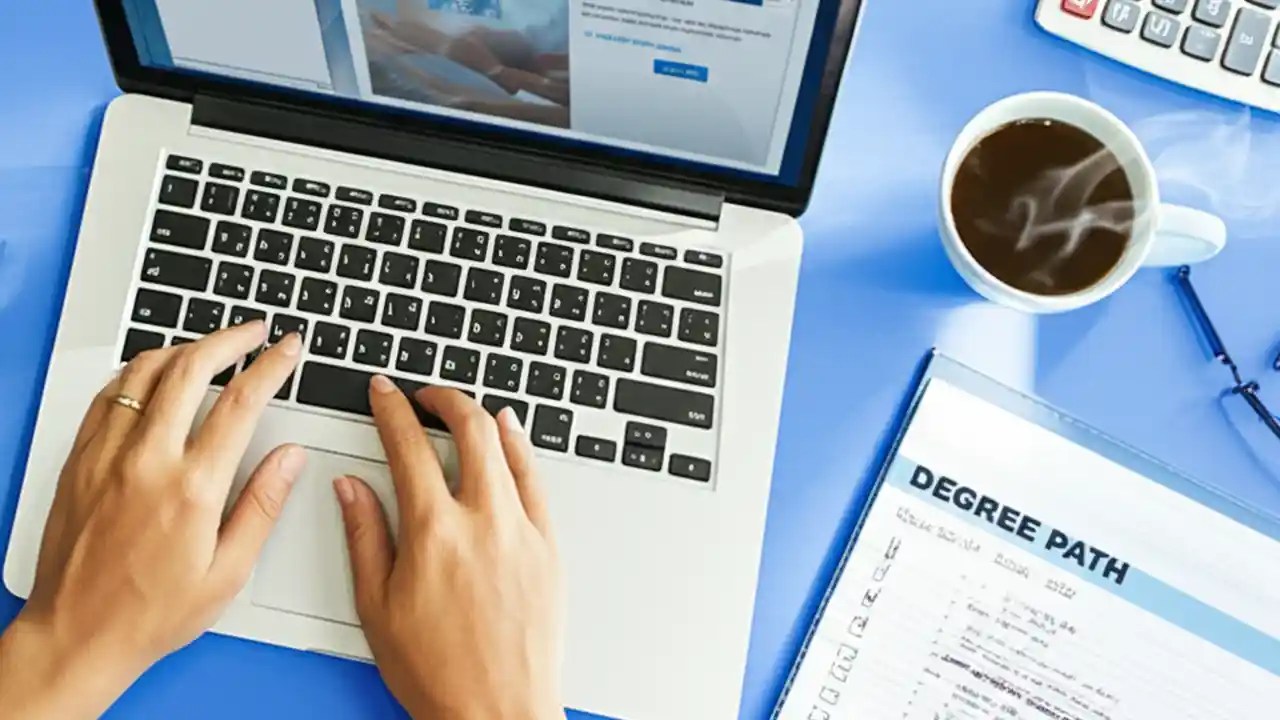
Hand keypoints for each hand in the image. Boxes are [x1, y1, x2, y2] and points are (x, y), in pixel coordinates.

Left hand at [0, 322, 304, 718]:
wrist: (78, 635)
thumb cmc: (152, 613)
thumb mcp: (229, 572)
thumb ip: (263, 505)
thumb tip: (291, 456)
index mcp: (192, 488)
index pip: (241, 402)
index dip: (272, 365)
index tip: (288, 349)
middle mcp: (146, 462)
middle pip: (190, 369)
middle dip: (230, 339)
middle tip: (253, 331)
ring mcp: (106, 456)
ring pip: (144, 373)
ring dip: (182, 349)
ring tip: (208, 347)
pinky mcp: (79, 461)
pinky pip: (109, 396)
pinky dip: (137, 373)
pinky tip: (155, 375)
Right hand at [336, 381, 564, 719]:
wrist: (498, 711)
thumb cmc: (437, 672)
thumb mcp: (377, 607)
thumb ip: (365, 537)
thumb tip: (350, 487)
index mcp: (433, 533)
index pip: (408, 447)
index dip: (392, 409)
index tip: (384, 393)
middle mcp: (483, 522)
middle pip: (468, 429)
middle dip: (443, 397)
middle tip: (425, 394)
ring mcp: (522, 531)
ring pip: (507, 447)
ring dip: (483, 416)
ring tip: (465, 406)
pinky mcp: (549, 547)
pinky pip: (537, 480)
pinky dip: (522, 448)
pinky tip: (512, 435)